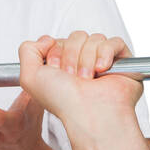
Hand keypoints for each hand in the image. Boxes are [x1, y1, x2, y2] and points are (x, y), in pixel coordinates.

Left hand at [17, 31, 143, 120]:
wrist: (89, 113)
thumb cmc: (62, 101)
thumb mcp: (29, 76)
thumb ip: (27, 50)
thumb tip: (47, 39)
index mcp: (62, 67)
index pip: (59, 40)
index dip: (55, 52)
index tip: (55, 71)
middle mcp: (82, 64)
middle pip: (76, 36)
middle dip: (71, 56)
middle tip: (72, 77)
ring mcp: (103, 62)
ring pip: (94, 38)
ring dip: (87, 59)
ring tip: (87, 79)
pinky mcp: (122, 62)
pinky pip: (113, 42)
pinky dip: (106, 53)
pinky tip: (103, 69)